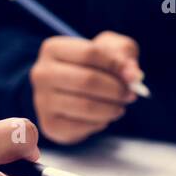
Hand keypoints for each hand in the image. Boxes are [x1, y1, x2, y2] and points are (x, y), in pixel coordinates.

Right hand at [30, 32, 144, 144]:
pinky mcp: (49, 124)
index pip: (89, 54)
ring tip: (119, 106)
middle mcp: (41, 73)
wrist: (73, 93)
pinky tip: (103, 116)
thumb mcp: (111, 51)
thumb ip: (124, 57)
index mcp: (52, 48)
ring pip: (86, 106)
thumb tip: (133, 75)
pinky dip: (101, 122)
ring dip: (112, 108)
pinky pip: (83, 126)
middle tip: (130, 94)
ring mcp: (42, 100)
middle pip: (87, 80)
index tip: (132, 76)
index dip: (116, 65)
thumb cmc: (95, 67)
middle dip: (116, 89)